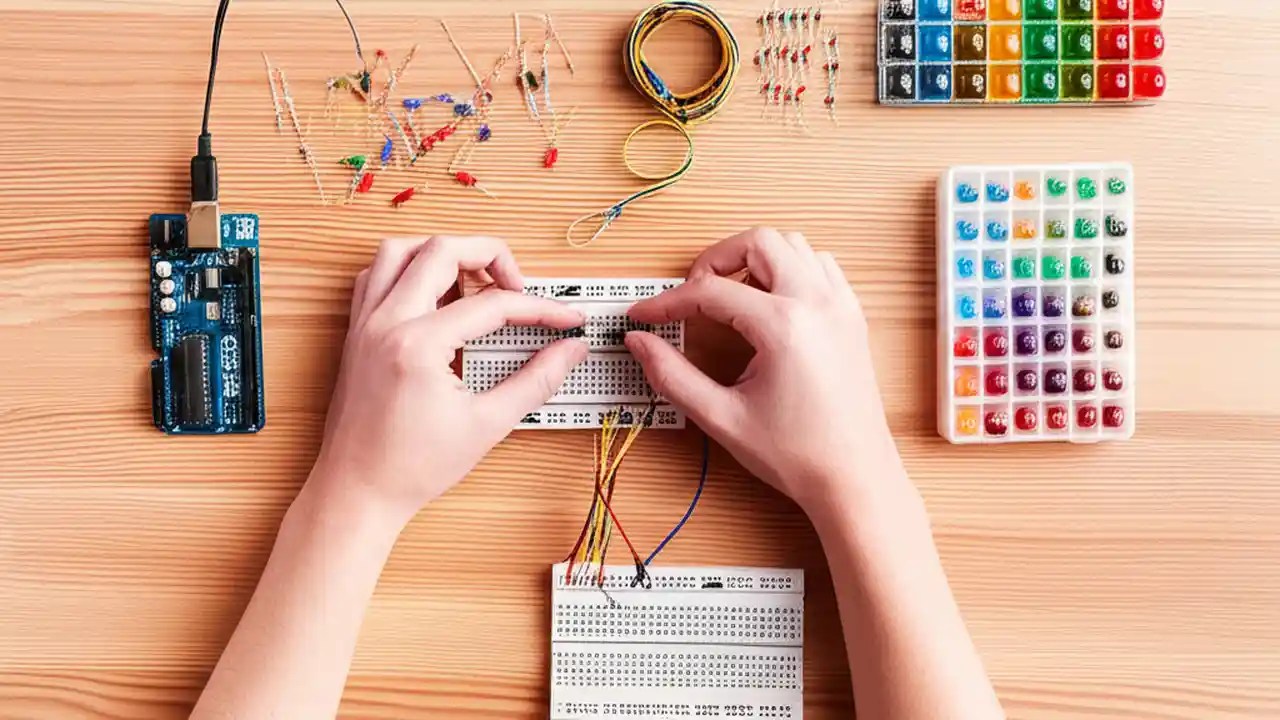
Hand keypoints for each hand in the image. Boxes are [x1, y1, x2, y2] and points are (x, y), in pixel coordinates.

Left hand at [310, 236, 587, 525]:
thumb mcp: (486, 425)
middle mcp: (386, 323)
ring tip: (474, 283)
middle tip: (517, 288)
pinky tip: (434, 297)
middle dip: (491, 256)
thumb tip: (570, 351)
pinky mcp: (356, 333)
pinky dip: (407, 270)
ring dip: (443, 254)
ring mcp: (364, 324)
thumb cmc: (411, 468)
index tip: (565, 320)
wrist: (357, 493)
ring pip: (401, 250)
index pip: (492, 304)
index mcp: (418, 344)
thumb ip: (535, 381)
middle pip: (443, 250)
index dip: (539, 309)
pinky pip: (375, 276)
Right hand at [625, 228, 902, 514]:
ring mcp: (840, 307)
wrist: (854, 478)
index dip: (668, 301)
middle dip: (715, 260)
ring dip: (755, 260)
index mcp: (784, 326)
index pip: (710, 291)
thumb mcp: (722, 417)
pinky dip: (789, 270)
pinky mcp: (852, 318)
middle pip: (758, 242)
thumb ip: (672, 375)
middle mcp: (817, 304)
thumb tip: (640, 343)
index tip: (645, 315)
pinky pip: (820, 267)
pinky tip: (769, 305)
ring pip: (793, 245)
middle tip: (692, 294)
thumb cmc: (798, 455)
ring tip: (730, 298)